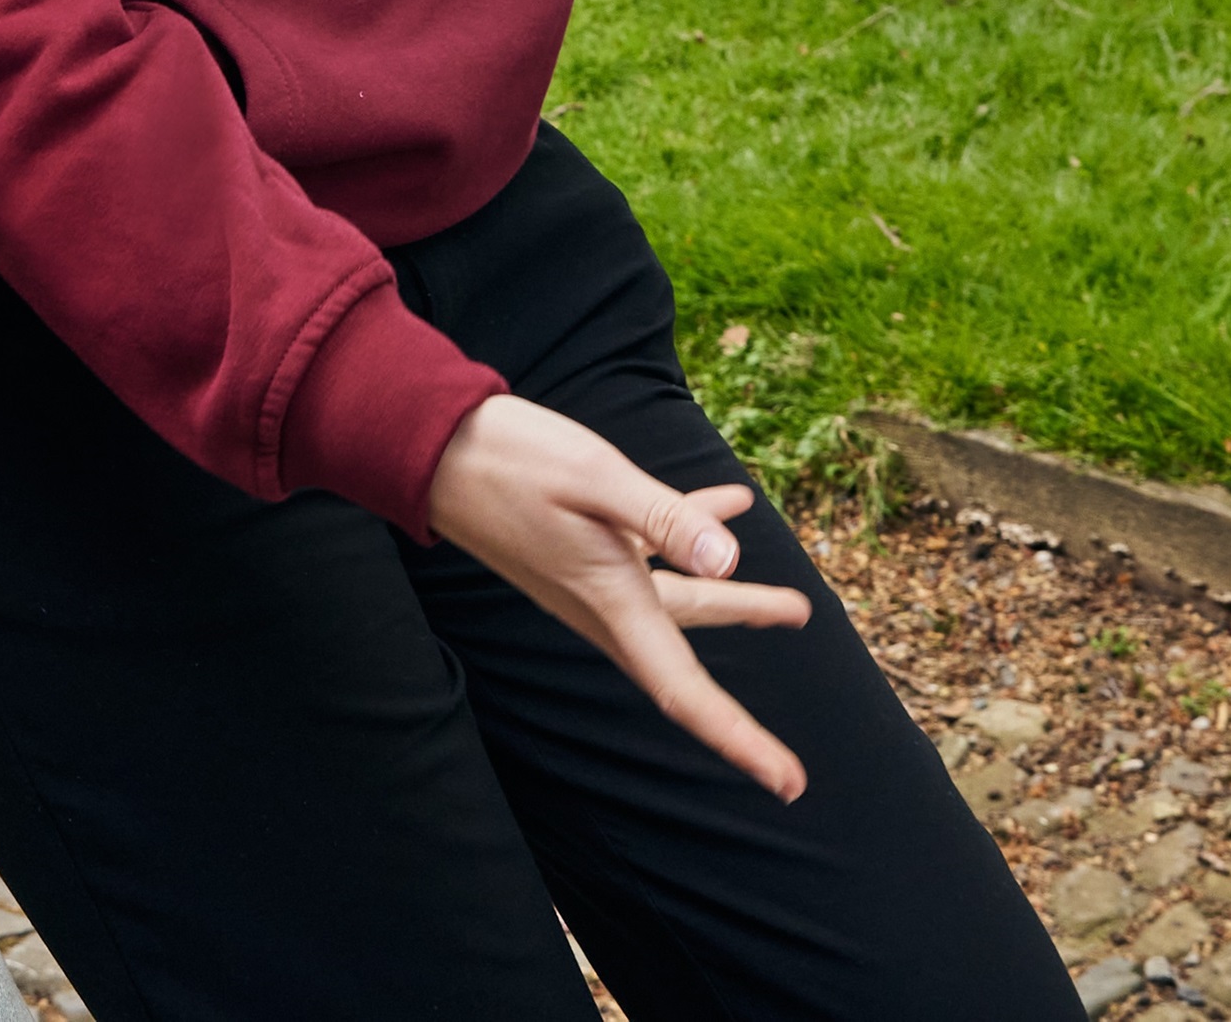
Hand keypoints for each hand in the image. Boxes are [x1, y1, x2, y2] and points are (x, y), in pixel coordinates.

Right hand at [420, 394, 816, 799]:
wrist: (432, 446)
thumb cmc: (511, 461)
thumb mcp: (596, 478)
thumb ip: (665, 516)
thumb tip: (729, 559)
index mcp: (610, 600)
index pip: (683, 690)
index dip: (737, 740)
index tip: (784, 783)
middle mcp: (603, 602)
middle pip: (688, 652)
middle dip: (743, 700)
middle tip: (789, 760)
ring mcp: (592, 575)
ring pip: (681, 601)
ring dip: (737, 605)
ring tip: (797, 608)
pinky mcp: (585, 541)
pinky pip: (654, 548)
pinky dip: (693, 532)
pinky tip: (732, 499)